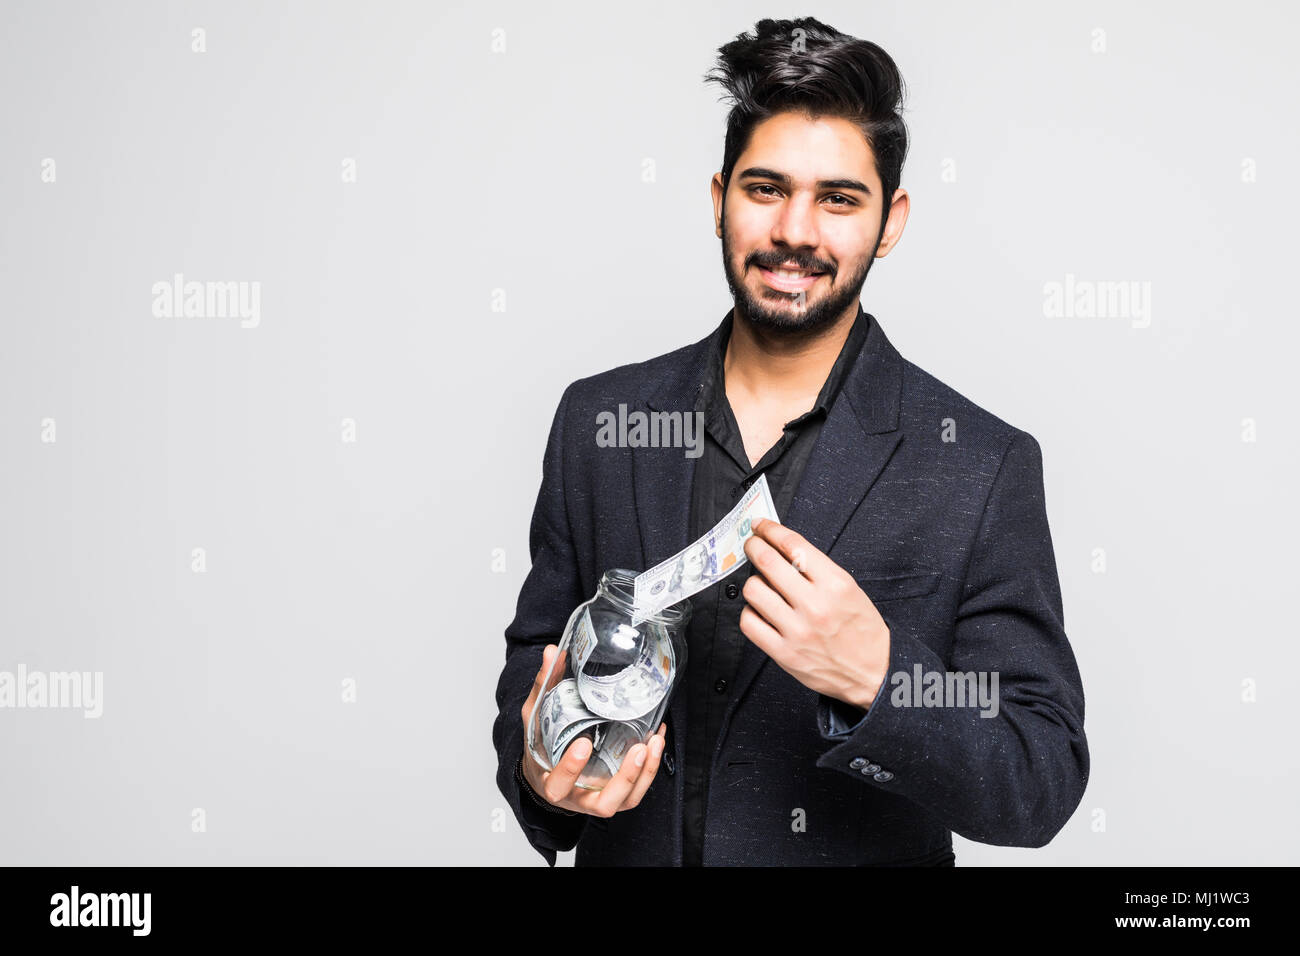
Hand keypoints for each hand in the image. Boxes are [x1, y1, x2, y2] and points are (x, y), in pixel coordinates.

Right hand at [519, 643, 667, 816]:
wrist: (546, 767)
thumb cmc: (540, 742)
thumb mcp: (535, 714)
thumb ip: (544, 686)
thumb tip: (554, 653)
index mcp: (550, 782)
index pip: (558, 785)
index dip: (571, 769)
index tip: (583, 742)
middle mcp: (576, 797)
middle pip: (602, 805)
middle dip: (623, 778)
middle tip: (637, 748)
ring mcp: (598, 797)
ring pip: (625, 801)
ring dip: (643, 775)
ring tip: (653, 743)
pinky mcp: (616, 793)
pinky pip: (637, 790)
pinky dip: (651, 768)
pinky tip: (657, 740)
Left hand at [739, 517, 890, 710]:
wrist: (873, 673)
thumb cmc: (862, 631)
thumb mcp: (849, 590)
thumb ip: (817, 570)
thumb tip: (782, 550)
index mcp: (835, 584)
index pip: (793, 545)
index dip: (771, 530)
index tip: (761, 526)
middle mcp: (815, 605)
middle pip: (767, 562)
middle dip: (754, 546)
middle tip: (752, 545)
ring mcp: (797, 630)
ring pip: (754, 590)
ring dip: (753, 581)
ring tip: (761, 583)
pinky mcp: (784, 653)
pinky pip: (749, 623)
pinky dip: (750, 612)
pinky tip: (759, 610)